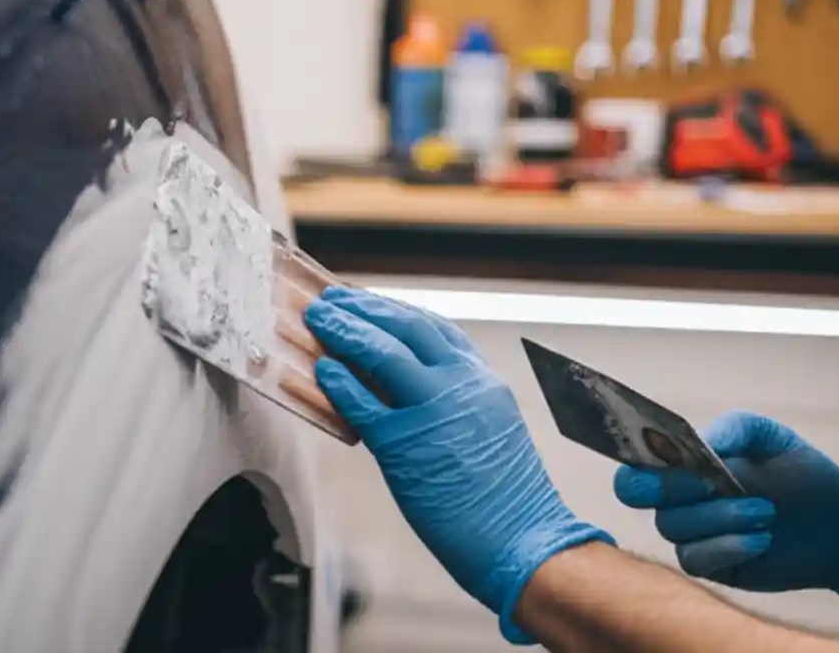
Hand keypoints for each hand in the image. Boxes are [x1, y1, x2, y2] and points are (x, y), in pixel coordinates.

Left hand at [305, 287, 611, 642]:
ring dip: (345, 330)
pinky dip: (339, 382)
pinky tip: (322, 370)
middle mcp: (462, 384)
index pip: (433, 328)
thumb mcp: (486, 426)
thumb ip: (447, 399)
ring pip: (383, 352)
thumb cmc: (501, 495)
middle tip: (332, 300)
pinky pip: (363, 404)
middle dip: (363, 307)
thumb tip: (395, 383)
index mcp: (482, 379)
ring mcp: (434, 411)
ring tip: (318, 318)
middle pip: (405, 327)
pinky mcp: (406, 445)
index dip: (394, 310)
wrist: (520, 539)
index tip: (366, 301)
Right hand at [614, 411, 838, 598]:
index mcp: (682, 465)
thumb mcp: (772, 437)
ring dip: (721, 517)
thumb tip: (701, 443)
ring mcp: (690, 534)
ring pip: (674, 527)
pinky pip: (695, 558)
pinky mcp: (710, 566)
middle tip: (717, 482)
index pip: (633, 467)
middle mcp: (677, 499)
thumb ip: (734, 428)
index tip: (667, 461)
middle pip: (642, 496)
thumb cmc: (801, 474)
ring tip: (766, 512)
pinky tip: (763, 539)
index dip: (635, 466)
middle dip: (679, 487)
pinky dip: (730, 546)